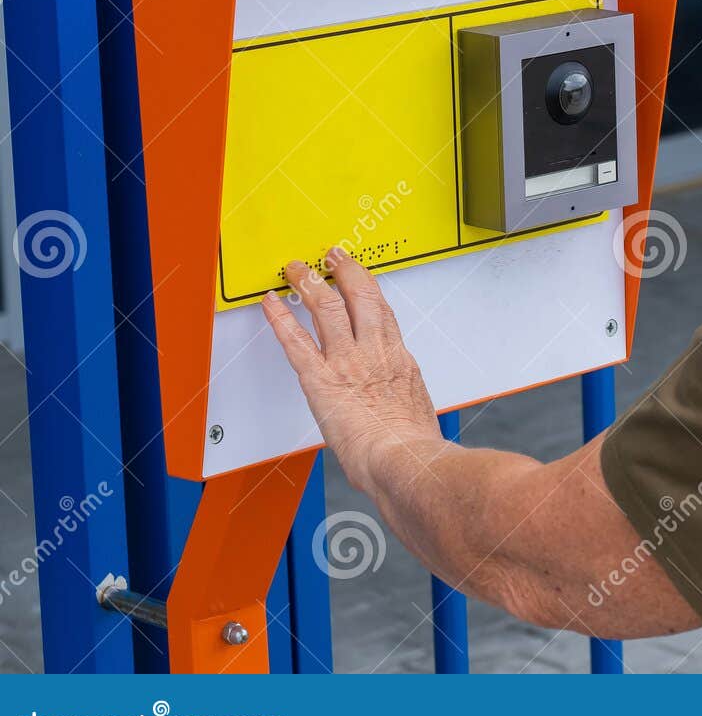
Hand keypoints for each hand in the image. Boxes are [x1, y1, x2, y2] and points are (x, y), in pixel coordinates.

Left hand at [263, 247, 440, 491]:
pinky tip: (271, 303)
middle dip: (345, 271)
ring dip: (310, 283)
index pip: (383, 314)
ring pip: (328, 308)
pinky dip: (280, 319)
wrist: (403, 459)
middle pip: (361, 296)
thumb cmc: (412, 447)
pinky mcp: (321, 378)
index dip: (370, 290)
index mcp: (399, 361)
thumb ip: (403, 403)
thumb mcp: (417, 414)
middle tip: (333, 256)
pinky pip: (295, 341)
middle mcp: (375, 352)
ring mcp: (348, 361)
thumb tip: (399, 411)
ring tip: (298, 268)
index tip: (360, 279)